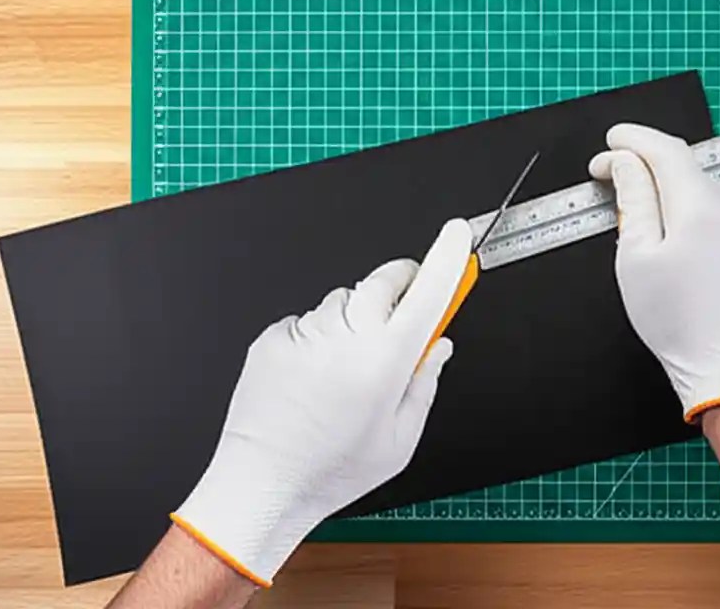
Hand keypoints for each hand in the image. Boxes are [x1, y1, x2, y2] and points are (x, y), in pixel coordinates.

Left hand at [171, 219, 472, 586]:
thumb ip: (425, 382)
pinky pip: (307, 321)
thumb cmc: (332, 470)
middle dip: (401, 285)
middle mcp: (347, 336)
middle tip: (403, 313)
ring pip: (344, 301)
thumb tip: (437, 345)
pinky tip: (313, 378)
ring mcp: (307, 333)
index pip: (428, 291)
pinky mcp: (275, 337)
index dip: (446, 257)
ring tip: (346, 371)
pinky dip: (317, 337)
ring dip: (355, 318)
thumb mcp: (401, 439)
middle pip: (384, 280)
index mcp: (387, 360)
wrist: (263, 484)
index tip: (455, 235)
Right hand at [589, 124, 719, 423]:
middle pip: (684, 169)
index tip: (612, 142)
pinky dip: (693, 214)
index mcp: (700, 207)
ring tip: (640, 222)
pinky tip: (675, 241)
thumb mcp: (636, 255)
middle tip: (611, 178)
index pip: (666, 150)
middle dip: (647, 167)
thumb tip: (626, 162)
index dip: (634, 140)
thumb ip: (632, 198)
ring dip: (670, 194)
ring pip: (701, 192)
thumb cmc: (677, 321)